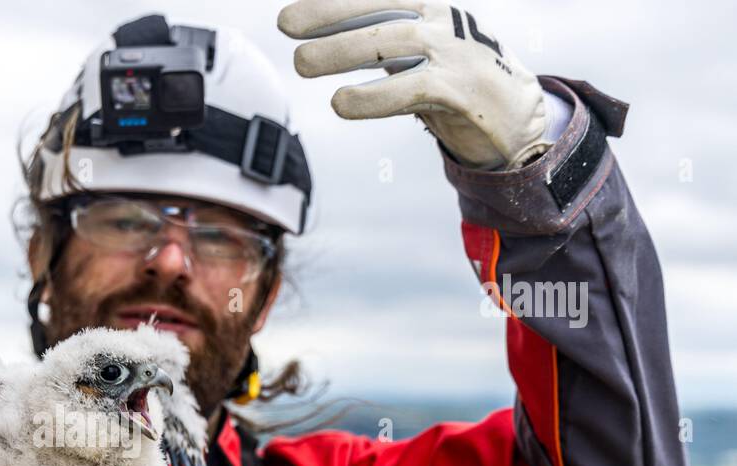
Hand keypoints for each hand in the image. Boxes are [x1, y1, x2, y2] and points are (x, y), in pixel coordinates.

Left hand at [278, 0, 549, 169]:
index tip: (293, 9)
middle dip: (330, 13)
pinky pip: (412, 88)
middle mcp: (444, 20)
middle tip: (285, 24)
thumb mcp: (418, 52)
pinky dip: (373, 96)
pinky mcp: (462, 90)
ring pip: (393, 41)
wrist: (518, 116)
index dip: (337, 0)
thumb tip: (326, 39)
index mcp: (431, 7)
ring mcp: (456, 52)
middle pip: (382, 9)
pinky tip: (340, 102)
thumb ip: (380, 41)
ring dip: (343, 50)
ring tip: (302, 63)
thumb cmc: (456, 81)